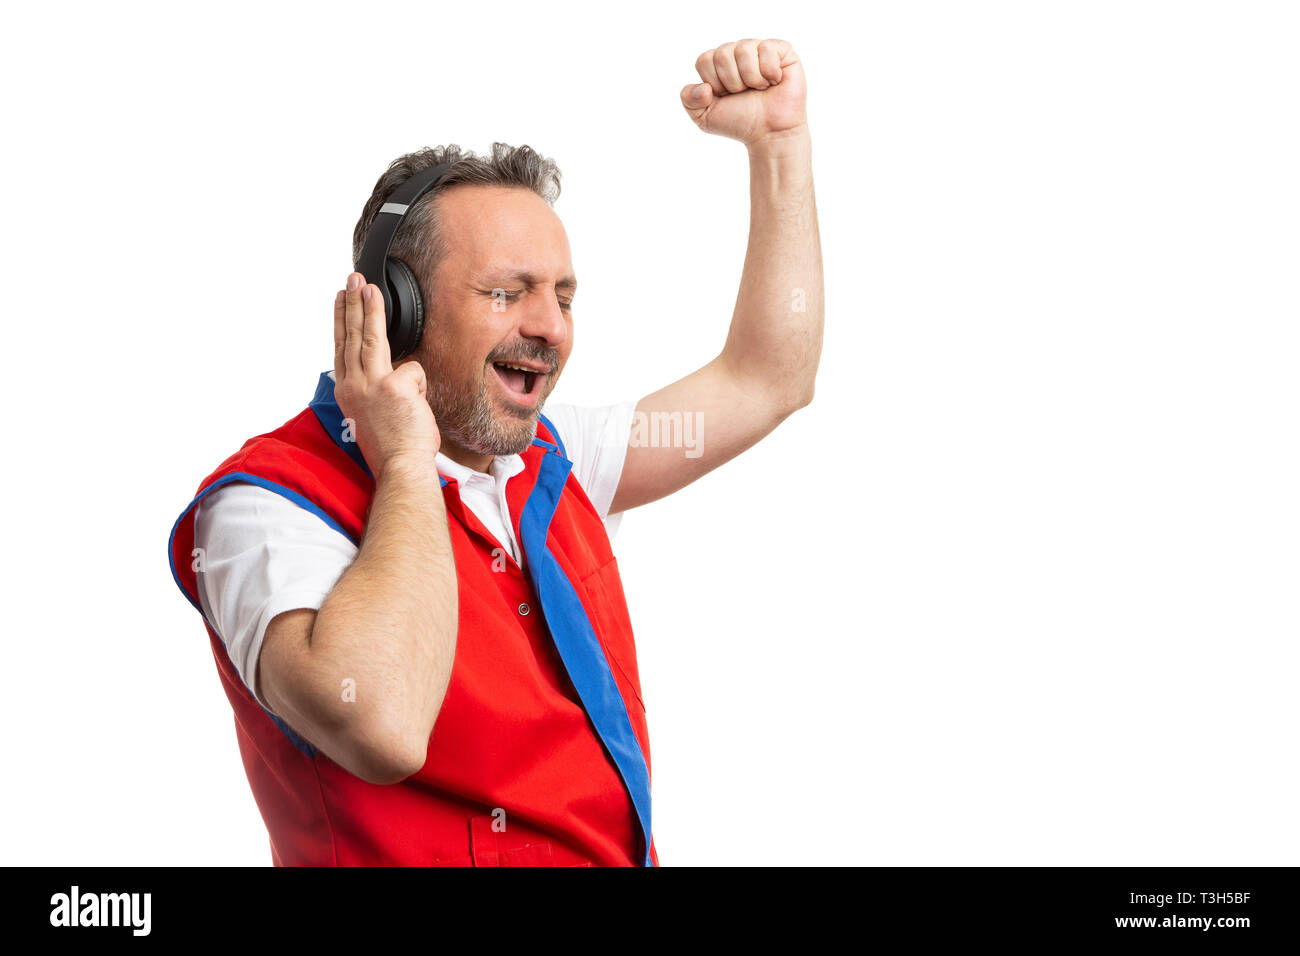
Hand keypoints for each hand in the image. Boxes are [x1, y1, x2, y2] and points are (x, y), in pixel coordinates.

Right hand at [333, 272, 440, 480]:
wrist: (399, 468)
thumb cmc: (393, 447)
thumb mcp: (373, 414)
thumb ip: (376, 388)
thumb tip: (393, 370)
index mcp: (347, 392)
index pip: (342, 348)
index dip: (341, 321)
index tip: (340, 300)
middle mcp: (353, 385)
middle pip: (352, 335)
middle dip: (351, 303)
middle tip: (352, 280)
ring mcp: (371, 384)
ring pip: (371, 337)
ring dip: (369, 308)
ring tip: (369, 286)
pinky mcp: (393, 386)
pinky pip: (415, 373)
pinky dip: (420, 388)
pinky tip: (417, 406)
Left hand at [680, 38, 806, 147]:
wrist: (769, 133)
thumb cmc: (739, 122)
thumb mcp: (704, 117)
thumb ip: (688, 99)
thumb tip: (703, 87)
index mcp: (717, 63)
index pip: (704, 60)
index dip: (714, 83)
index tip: (727, 96)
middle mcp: (737, 52)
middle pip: (722, 55)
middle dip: (732, 82)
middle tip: (744, 93)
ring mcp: (758, 49)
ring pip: (743, 50)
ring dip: (751, 78)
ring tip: (760, 88)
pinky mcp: (781, 50)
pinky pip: (766, 48)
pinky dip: (769, 72)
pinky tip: (774, 81)